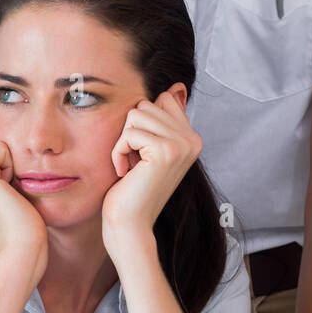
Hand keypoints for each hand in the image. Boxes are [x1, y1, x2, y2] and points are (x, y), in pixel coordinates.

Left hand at [102, 89, 200, 260]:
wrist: (130, 226)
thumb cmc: (132, 190)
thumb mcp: (148, 150)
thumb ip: (162, 120)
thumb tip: (177, 86)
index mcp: (192, 138)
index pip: (162, 99)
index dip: (141, 124)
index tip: (142, 155)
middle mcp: (193, 140)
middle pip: (146, 104)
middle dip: (130, 132)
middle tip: (134, 163)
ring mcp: (182, 145)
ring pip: (136, 114)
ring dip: (123, 141)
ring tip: (131, 167)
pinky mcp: (166, 151)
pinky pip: (129, 132)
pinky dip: (118, 152)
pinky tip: (126, 173)